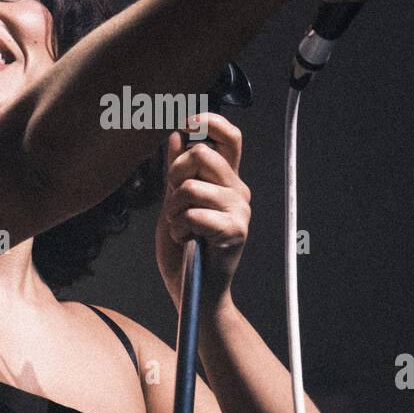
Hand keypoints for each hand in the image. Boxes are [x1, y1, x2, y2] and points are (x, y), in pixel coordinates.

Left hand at [155, 113, 251, 309]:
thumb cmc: (183, 248)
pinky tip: (187, 240)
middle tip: (174, 202)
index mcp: (227, 180)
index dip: (209, 122)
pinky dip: (179, 227)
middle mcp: (238, 191)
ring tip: (181, 228)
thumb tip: (177, 135)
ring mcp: (239, 210)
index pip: (231, 137)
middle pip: (201, 154)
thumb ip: (177, 170)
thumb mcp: (174, 203)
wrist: (193, 290)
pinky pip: (194, 213)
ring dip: (173, 209)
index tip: (187, 126)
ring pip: (191, 186)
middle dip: (175, 174)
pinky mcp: (235, 231)